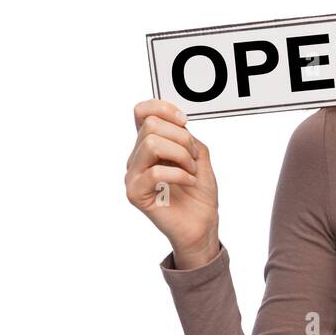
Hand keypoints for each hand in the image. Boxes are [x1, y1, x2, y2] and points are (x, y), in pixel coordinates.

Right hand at [126, 99, 219, 267]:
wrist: (202, 225)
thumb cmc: (199, 194)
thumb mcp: (199, 156)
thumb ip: (187, 136)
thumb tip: (178, 123)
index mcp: (150, 145)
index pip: (142, 112)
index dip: (163, 108)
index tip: (185, 122)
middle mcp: (137, 158)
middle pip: (150, 125)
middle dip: (181, 138)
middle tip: (195, 158)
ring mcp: (134, 175)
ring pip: (151, 143)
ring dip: (181, 155)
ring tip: (192, 170)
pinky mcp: (135, 194)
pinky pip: (155, 172)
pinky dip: (180, 174)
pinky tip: (189, 181)